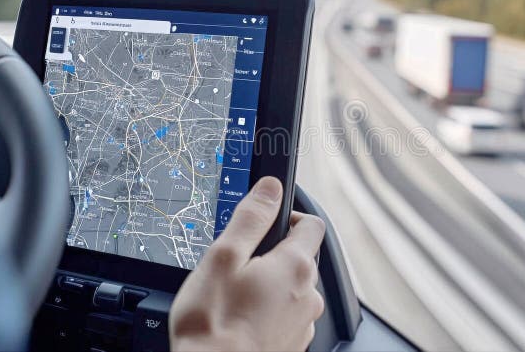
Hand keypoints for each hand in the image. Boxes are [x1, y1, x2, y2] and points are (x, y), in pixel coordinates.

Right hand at [170, 176, 325, 351]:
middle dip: (272, 254)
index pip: (312, 224)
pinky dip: (268, 312)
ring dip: (270, 286)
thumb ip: (252, 217)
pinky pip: (285, 316)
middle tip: (237, 265)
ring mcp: (303, 323)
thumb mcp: (224, 257)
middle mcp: (309, 295)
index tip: (265, 222)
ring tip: (234, 297)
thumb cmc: (212, 324)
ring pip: (292, 290)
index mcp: (296, 267)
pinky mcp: (293, 344)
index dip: (289, 216)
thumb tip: (272, 187)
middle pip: (300, 258)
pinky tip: (240, 319)